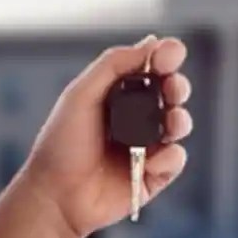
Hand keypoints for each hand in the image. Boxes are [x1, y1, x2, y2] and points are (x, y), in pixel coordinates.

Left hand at [19, 34, 192, 237]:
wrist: (57, 194)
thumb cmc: (62, 144)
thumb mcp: (81, 95)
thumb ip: (113, 65)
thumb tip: (151, 43)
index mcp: (119, 95)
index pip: (151, 69)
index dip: (166, 58)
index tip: (171, 53)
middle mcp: (136, 118)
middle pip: (171, 94)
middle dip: (178, 86)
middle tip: (172, 88)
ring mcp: (147, 146)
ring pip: (180, 124)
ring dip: (180, 119)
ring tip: (170, 124)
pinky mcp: (155, 175)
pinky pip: (177, 159)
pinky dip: (170, 156)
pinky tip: (152, 160)